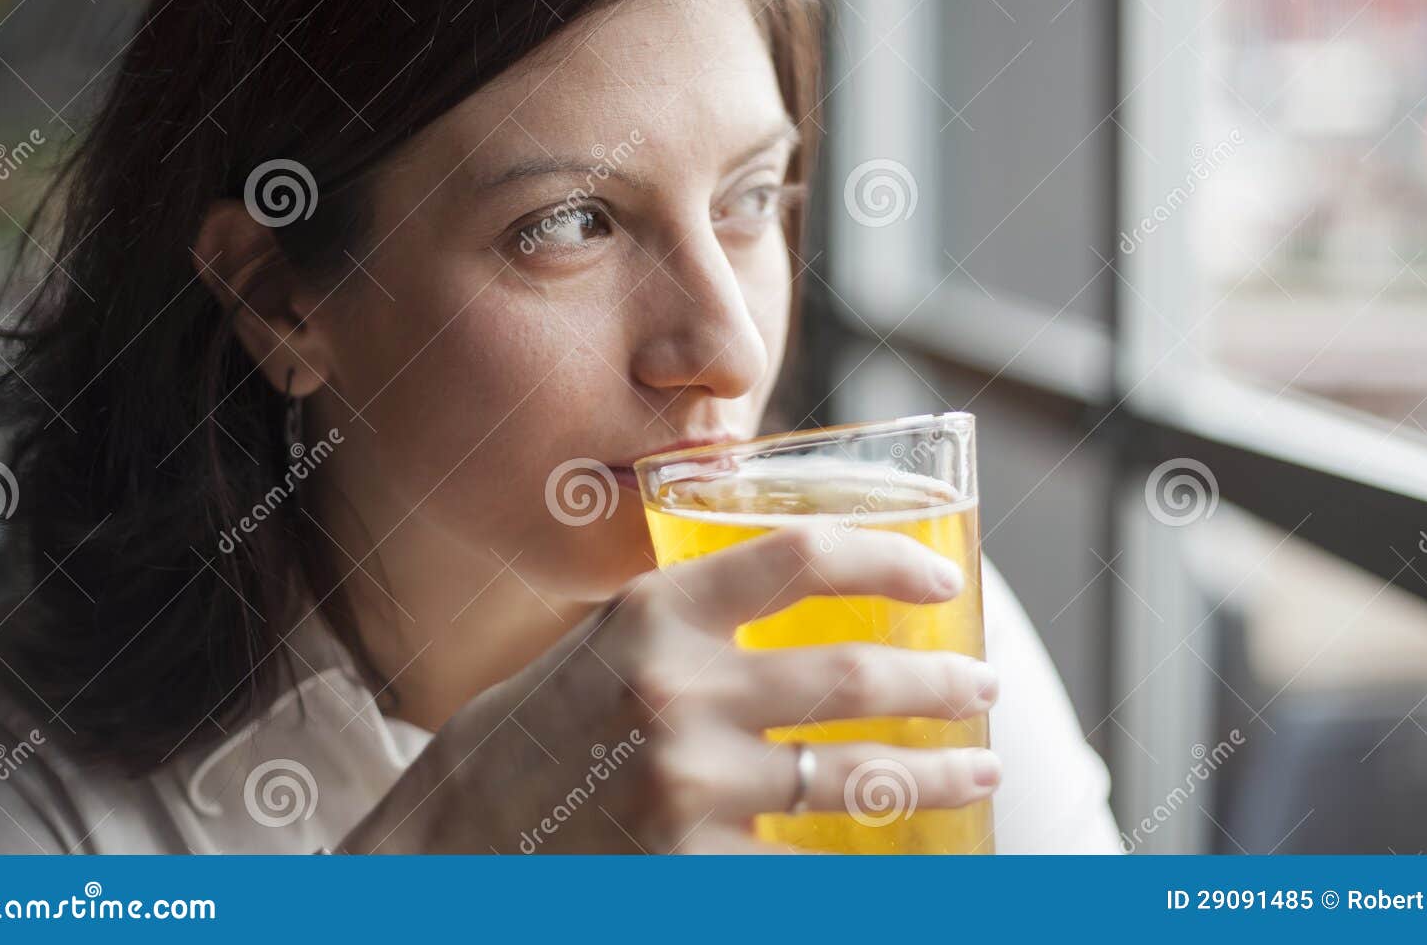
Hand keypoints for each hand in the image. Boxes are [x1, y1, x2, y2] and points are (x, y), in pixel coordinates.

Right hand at [338, 526, 1001, 852]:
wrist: (443, 852)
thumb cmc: (523, 746)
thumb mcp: (594, 653)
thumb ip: (685, 632)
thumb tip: (797, 621)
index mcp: (650, 612)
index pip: (798, 556)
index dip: (888, 558)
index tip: (942, 574)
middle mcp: (675, 690)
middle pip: (851, 674)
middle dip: (941, 685)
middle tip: (982, 689)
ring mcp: (686, 786)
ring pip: (855, 776)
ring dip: (936, 772)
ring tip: (980, 769)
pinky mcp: (692, 869)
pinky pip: (812, 864)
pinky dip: (868, 863)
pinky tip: (905, 859)